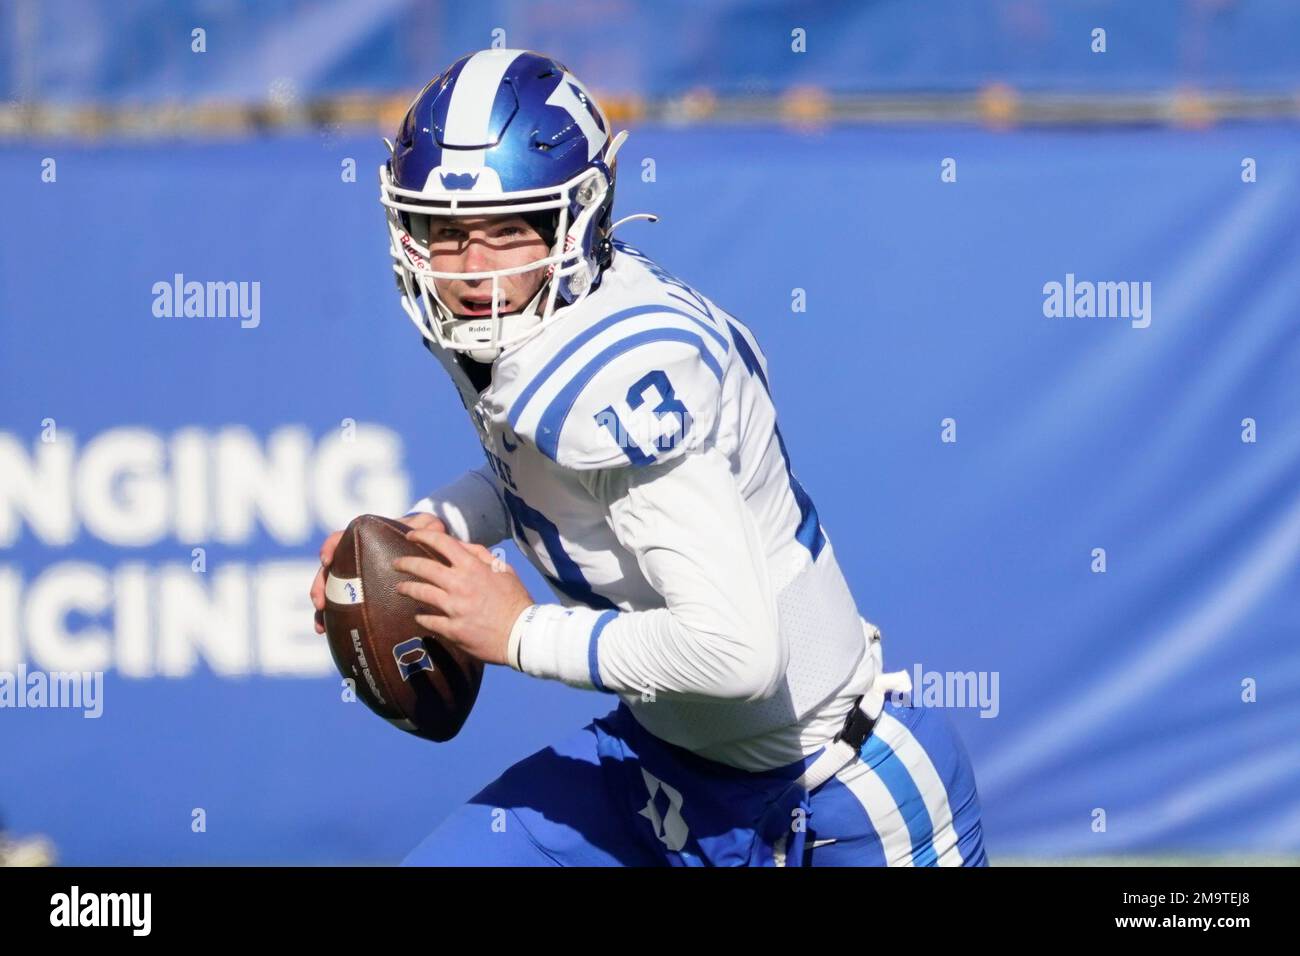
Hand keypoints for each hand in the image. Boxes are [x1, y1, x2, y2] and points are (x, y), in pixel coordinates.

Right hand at [309, 512, 445, 634]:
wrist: (423, 548)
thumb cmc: (422, 535)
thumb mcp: (427, 527)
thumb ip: (428, 527)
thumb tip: (435, 530)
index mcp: (365, 538)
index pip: (340, 539)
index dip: (330, 548)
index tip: (327, 560)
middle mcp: (354, 558)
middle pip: (329, 571)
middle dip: (320, 586)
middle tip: (320, 603)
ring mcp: (355, 577)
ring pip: (331, 592)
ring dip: (323, 610)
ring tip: (321, 627)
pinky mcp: (362, 595)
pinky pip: (344, 608)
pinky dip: (335, 622)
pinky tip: (330, 635)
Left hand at [392, 528, 534, 666]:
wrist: (522, 634)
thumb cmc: (515, 600)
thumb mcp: (503, 570)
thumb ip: (481, 555)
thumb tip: (460, 545)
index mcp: (472, 567)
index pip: (441, 543)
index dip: (422, 535)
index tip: (411, 535)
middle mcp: (460, 585)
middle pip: (423, 567)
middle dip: (405, 562)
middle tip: (396, 563)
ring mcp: (454, 608)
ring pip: (421, 593)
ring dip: (407, 588)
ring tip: (400, 588)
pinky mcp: (452, 629)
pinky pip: (429, 620)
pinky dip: (421, 616)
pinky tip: (418, 615)